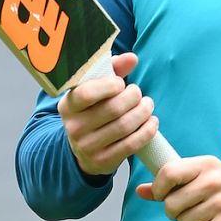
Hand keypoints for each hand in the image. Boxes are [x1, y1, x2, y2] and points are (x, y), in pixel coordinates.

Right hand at [57, 53, 157, 175]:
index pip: (87, 93)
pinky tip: (152, 121)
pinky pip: (131, 145)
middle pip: (113, 109)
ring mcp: (87, 147)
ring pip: (124, 126)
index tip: (121, 83)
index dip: (110, 86)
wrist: (83, 149)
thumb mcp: (95, 89)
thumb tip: (132, 58)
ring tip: (147, 105)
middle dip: (133, 97)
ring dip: (143, 112)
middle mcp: (74, 127)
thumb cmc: (93, 110)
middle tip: (139, 94)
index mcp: (68, 105)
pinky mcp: (103, 161)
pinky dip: (147, 131)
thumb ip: (112, 70)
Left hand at [136, 156, 220, 220]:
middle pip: (171, 204)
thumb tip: (141, 191)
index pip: (168, 173)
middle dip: (175, 213)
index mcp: (207, 164)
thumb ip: (175, 183)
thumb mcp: (208, 178)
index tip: (164, 196)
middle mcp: (214, 181)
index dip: (159, 188)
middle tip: (189, 212)